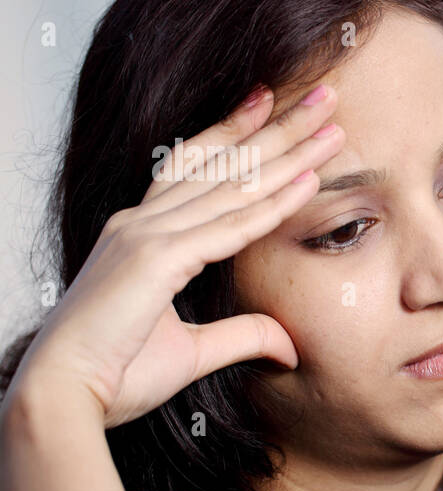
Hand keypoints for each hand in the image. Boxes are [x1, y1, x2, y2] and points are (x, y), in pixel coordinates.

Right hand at [10, 84, 346, 428]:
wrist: (64, 395)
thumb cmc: (114, 374)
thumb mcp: (194, 351)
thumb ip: (242, 337)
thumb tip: (288, 347)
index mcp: (139, 235)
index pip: (194, 169)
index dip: (235, 134)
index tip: (270, 104)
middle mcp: (141, 223)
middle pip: (223, 162)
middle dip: (278, 127)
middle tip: (323, 96)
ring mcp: (147, 236)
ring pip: (234, 184)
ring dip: (289, 150)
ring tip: (331, 120)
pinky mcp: (157, 259)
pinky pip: (231, 226)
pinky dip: (274, 201)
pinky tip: (310, 178)